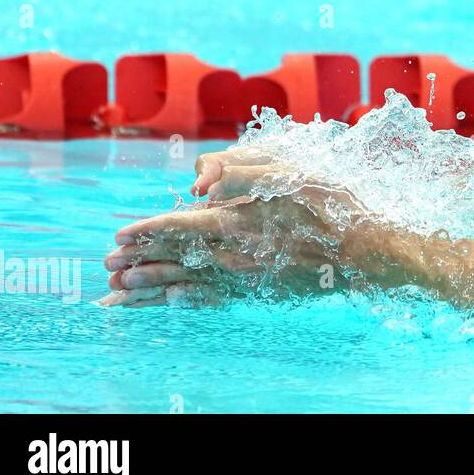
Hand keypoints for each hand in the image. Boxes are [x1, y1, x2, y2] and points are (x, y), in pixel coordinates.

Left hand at [101, 151, 368, 306]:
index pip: (177, 228)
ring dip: (153, 287)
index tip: (119, 236)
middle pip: (174, 259)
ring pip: (187, 283)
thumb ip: (239, 171)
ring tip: (123, 291)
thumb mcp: (288, 172)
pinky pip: (215, 299)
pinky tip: (175, 303)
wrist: (367, 252)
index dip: (145, 231)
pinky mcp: (262, 290)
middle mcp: (234, 256)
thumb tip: (198, 182)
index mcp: (236, 222)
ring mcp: (247, 278)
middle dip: (139, 261)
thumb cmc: (332, 206)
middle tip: (107, 266)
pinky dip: (189, 301)